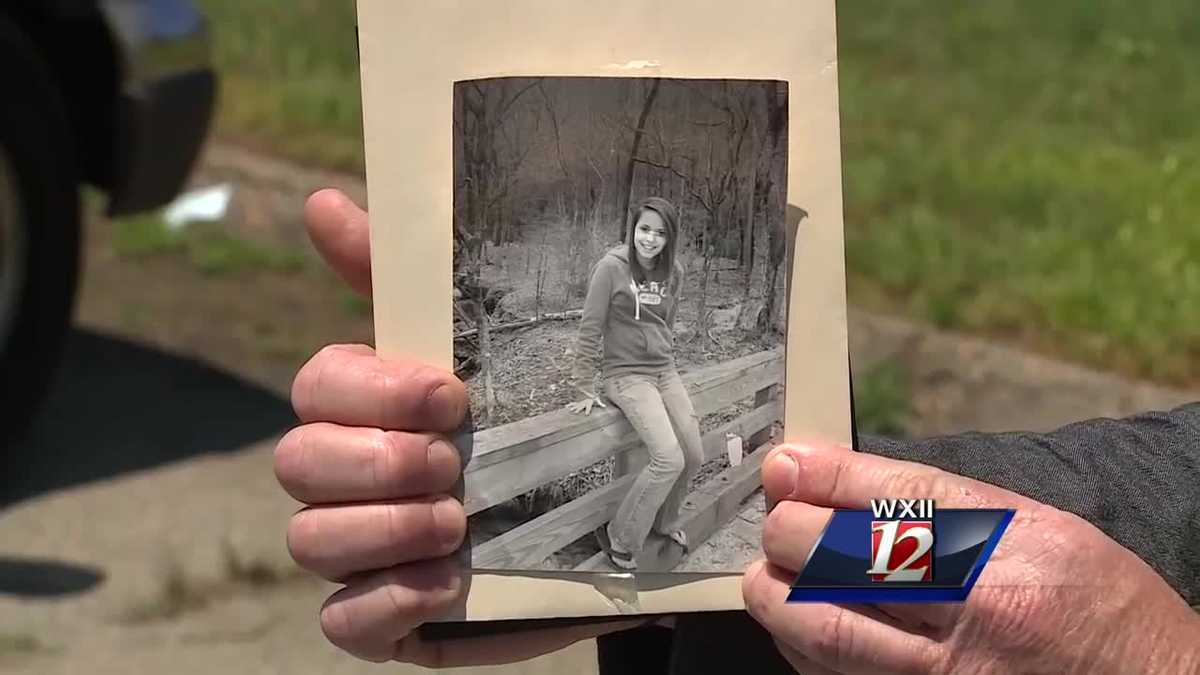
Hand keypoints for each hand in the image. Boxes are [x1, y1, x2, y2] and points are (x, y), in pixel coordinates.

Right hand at [275, 189, 640, 665]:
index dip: (372, 391)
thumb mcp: (478, 344)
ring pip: (308, 542)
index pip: (315, 385)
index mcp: (363, 407)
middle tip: (451, 462)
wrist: (599, 521)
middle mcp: (347, 479)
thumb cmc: (522, 421)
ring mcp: (361, 552)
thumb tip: (321, 201)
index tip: (450, 394)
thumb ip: (402, 278)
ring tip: (457, 522)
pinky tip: (446, 581)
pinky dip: (384, 602)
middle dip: (377, 461)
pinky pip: (341, 624)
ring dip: (382, 529)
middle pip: (296, 463)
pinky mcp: (388, 619)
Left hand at [744, 442, 1199, 674]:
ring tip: (769, 573)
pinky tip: (796, 623)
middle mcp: (979, 608)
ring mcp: (950, 672)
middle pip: (846, 557)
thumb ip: (951, 505)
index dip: (826, 478)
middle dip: (790, 531)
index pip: (895, 498)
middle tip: (776, 519)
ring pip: (825, 628)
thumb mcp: (1043, 529)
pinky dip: (804, 647)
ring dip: (778, 594)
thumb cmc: (1102, 608)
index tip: (786, 466)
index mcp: (1011, 547)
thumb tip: (854, 481)